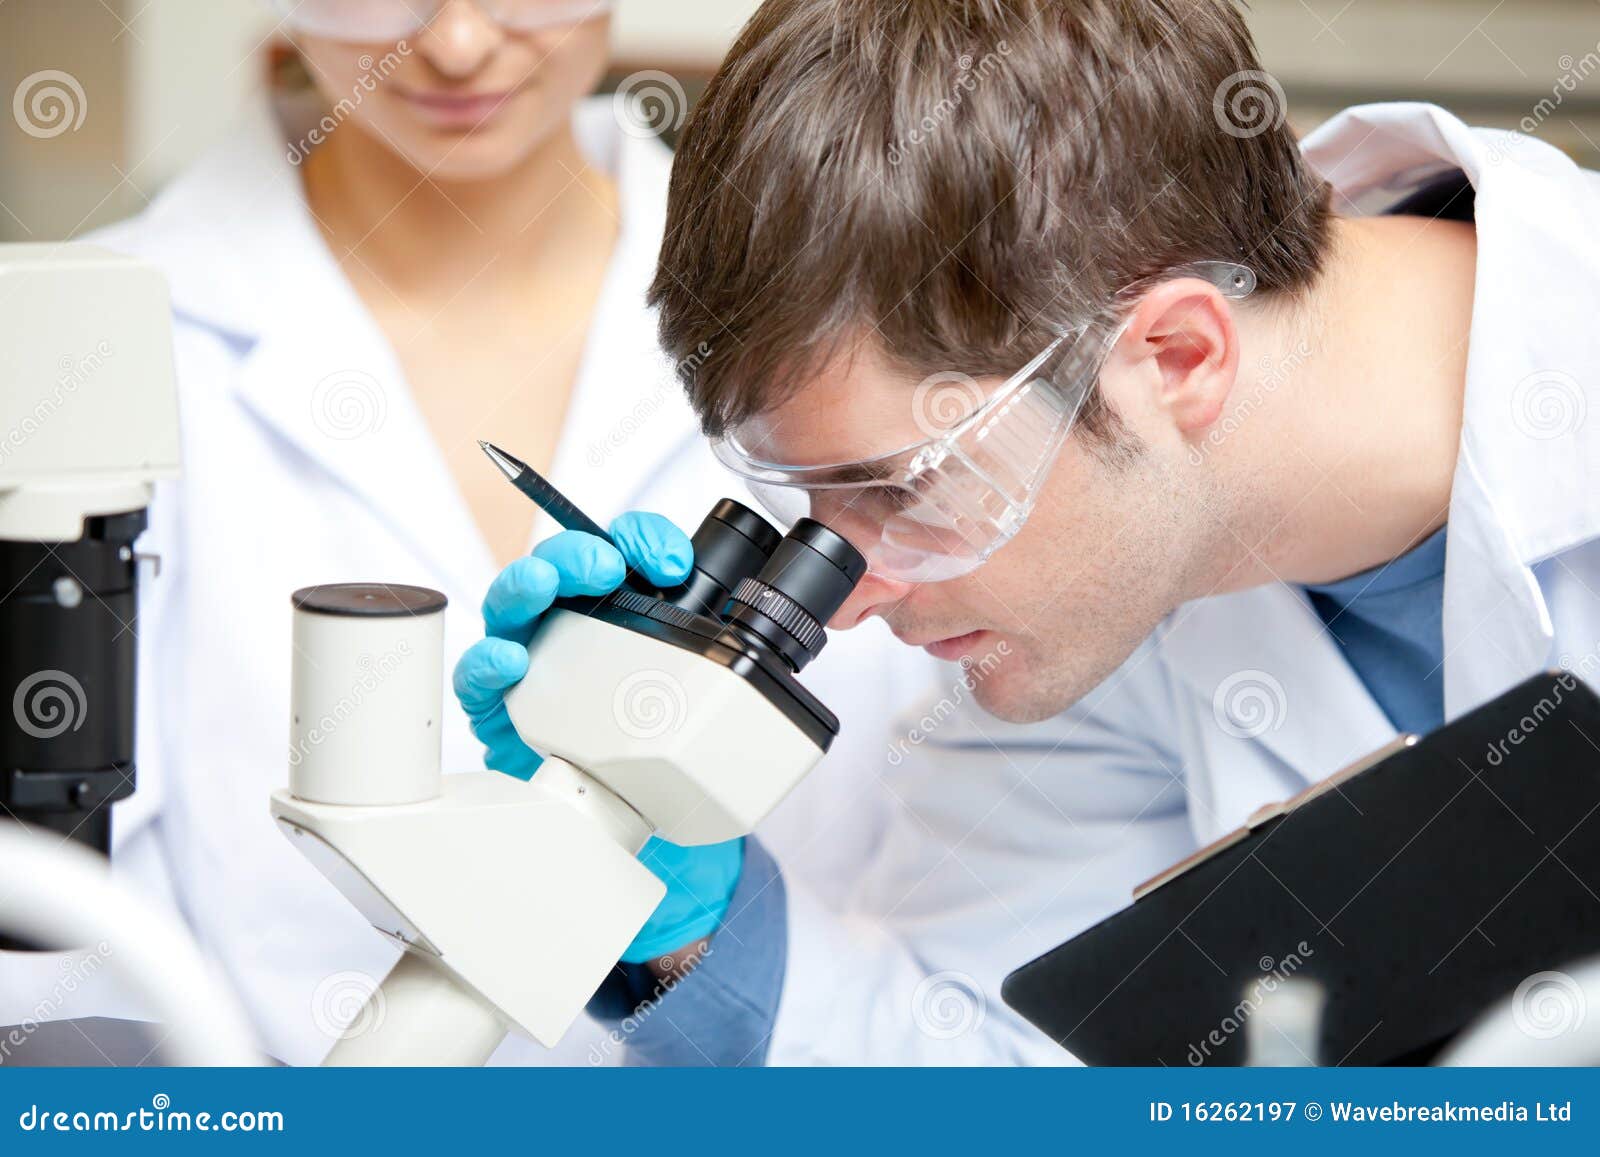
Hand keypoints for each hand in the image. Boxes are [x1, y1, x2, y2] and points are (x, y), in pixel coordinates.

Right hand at [452, 511, 745, 964]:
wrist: (634, 815)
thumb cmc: (657, 740)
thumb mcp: (702, 697)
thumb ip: (730, 668)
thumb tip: (784, 659)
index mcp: (621, 607)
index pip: (623, 550)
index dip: (642, 539)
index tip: (672, 559)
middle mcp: (571, 623)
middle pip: (560, 565)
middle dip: (579, 552)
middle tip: (607, 566)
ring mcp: (532, 659)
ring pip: (512, 603)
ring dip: (526, 584)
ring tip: (547, 585)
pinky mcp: (502, 706)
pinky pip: (478, 677)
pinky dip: (488, 662)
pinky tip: (512, 660)